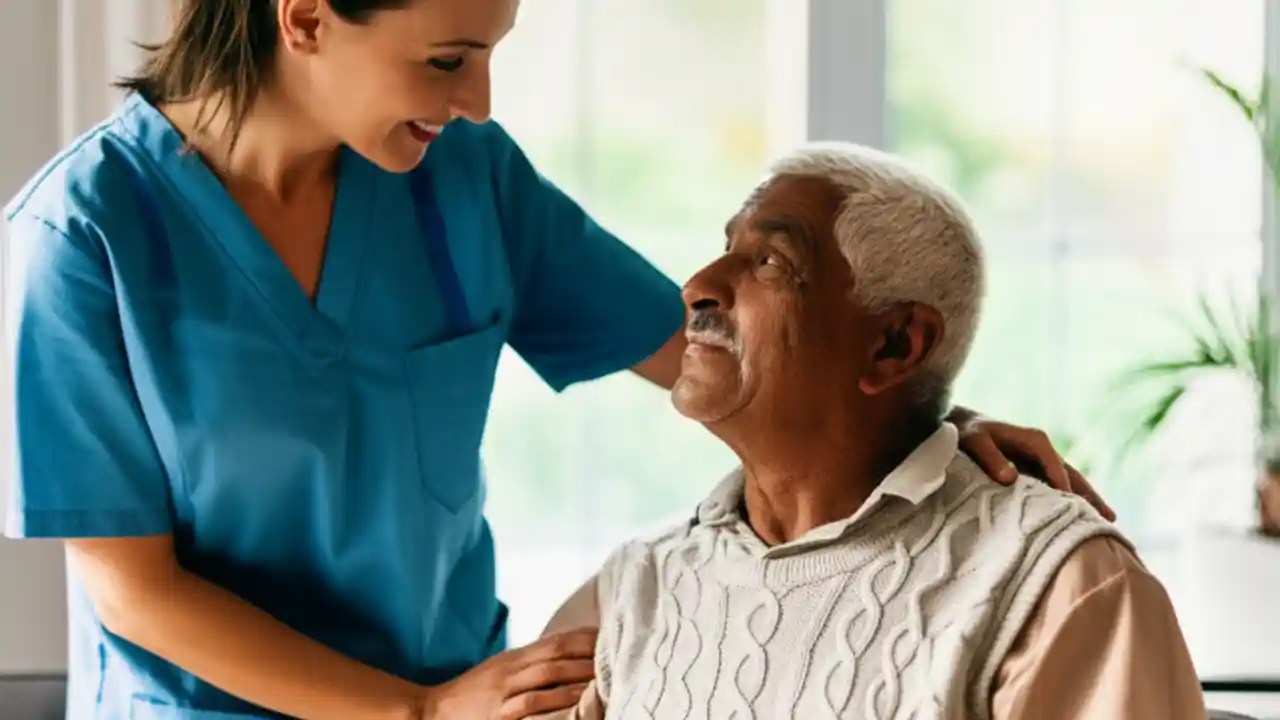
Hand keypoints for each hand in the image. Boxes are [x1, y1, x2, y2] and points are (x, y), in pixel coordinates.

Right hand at [423, 628, 596, 719]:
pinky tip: (573, 708)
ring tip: (602, 681)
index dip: (583, 637)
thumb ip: (530, 663)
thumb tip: (567, 656)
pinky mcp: (500, 717)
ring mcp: (505, 695)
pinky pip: (529, 710)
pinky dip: (553, 707)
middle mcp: (511, 672)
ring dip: (575, 680)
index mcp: (514, 659)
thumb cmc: (472, 694)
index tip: (609, 634)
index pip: (555, 641)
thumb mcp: (500, 670)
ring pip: (545, 681)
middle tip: (616, 656)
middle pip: (554, 658)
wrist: (432, 712)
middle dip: (586, 656)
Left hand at [950, 410, 1115, 520]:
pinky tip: (1080, 518)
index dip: (1062, 481)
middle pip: (1072, 475)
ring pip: (1070, 482)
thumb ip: (991, 457)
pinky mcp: (1035, 472)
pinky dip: (1071, 501)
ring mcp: (1041, 462)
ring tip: (1107, 522)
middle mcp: (1043, 450)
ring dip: (1087, 500)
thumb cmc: (966, 432)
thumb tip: (1011, 478)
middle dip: (1090, 495)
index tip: (1071, 504)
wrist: (959, 425)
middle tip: (1110, 518)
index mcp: (1033, 440)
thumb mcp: (975, 441)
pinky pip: (1057, 488)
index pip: (1054, 463)